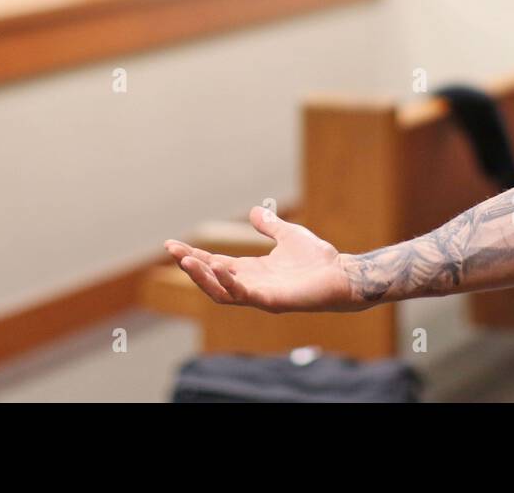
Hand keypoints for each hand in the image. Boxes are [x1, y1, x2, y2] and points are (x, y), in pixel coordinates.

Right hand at [164, 206, 359, 312]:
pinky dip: (229, 282)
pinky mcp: (272, 301)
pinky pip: (244, 295)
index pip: (214, 264)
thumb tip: (253, 212)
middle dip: (191, 267)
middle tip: (173, 252)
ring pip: (222, 292)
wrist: (342, 275)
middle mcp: (251, 284)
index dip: (193, 255)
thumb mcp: (288, 235)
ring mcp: (260, 295)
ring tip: (187, 261)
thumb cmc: (318, 260)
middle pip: (212, 279)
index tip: (171, 244)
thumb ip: (270, 226)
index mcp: (251, 270)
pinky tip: (218, 265)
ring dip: (203, 277)